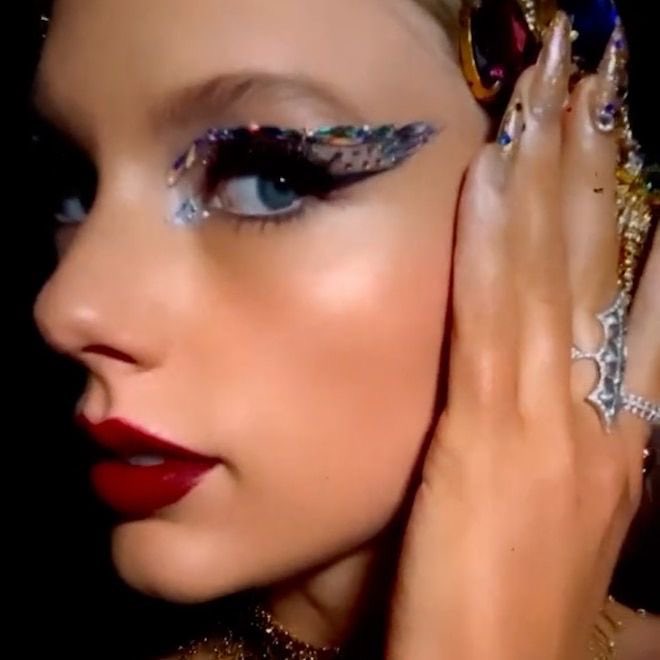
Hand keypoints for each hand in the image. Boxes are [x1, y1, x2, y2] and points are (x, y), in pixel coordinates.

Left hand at [388, 13, 657, 659]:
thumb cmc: (531, 598)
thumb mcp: (572, 508)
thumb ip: (580, 439)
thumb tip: (589, 382)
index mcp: (621, 428)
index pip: (639, 296)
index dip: (636, 215)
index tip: (624, 148)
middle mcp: (599, 405)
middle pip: (602, 263)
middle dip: (597, 170)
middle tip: (592, 87)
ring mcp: (550, 414)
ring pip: (554, 271)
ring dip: (552, 178)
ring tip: (553, 100)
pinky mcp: (489, 432)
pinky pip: (490, 312)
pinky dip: (493, 238)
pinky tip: (489, 175)